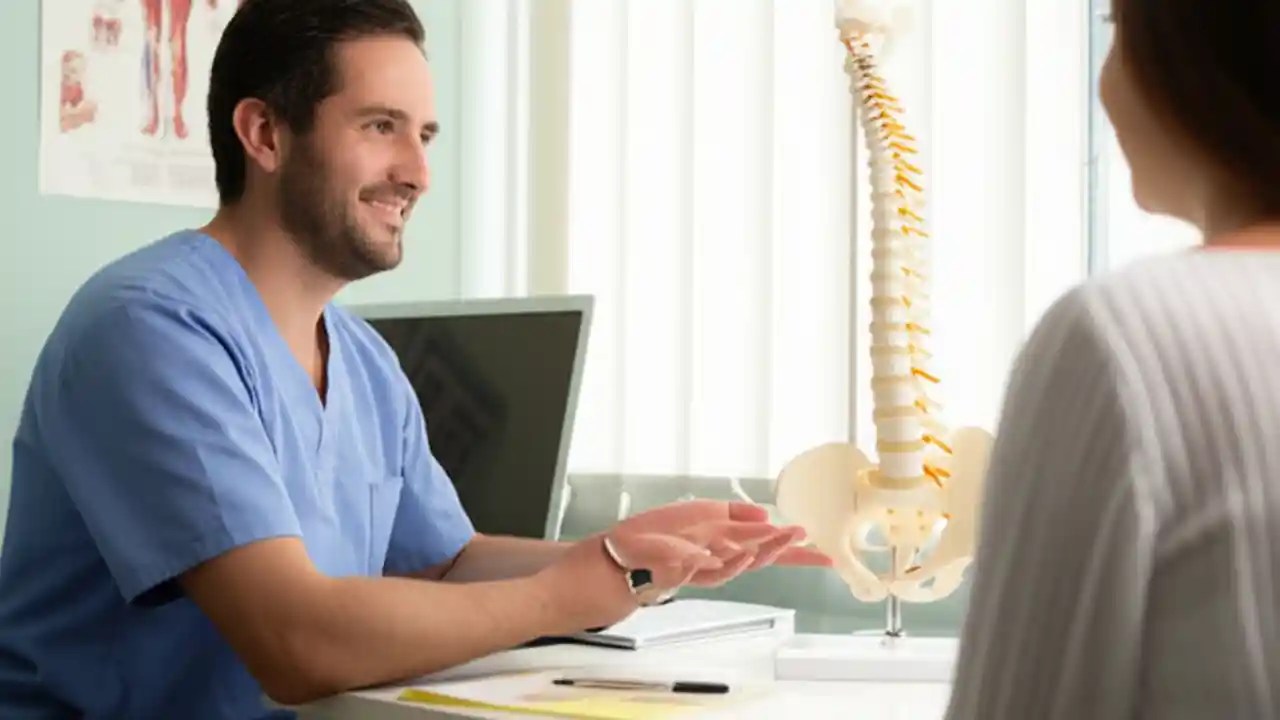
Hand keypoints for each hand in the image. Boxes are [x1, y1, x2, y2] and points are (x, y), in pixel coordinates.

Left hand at [607, 500, 832, 588]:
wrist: (625, 551)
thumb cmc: (662, 534)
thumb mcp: (704, 513)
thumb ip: (736, 514)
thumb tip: (767, 515)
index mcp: (727, 546)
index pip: (767, 550)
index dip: (795, 552)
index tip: (825, 555)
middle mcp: (718, 560)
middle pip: (756, 561)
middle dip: (777, 549)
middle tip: (799, 537)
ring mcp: (697, 568)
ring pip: (731, 569)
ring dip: (749, 557)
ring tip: (766, 543)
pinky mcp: (674, 569)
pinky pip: (692, 570)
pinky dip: (704, 565)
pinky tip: (719, 557)